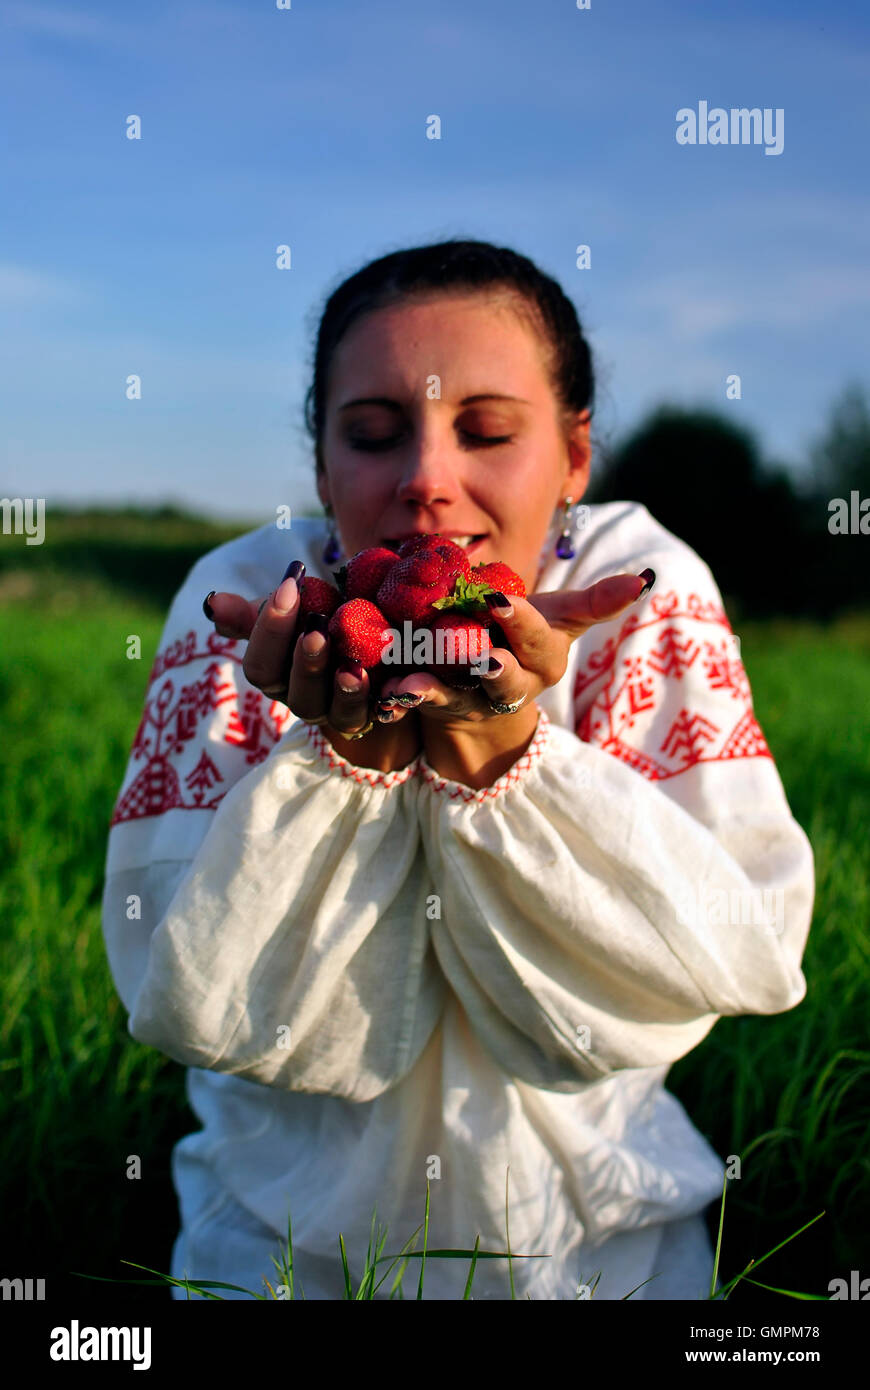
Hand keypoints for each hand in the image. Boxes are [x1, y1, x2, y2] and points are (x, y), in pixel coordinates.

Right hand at [203, 567, 420, 771]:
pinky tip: (382, 676)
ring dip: (341, 689)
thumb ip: (253, 611)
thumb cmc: (323, 617)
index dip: (270, 631)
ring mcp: (338, 712)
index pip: (260, 667)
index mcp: (277, 675)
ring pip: (333, 713)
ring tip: (350, 665)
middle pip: (295, 694)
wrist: (376, 636)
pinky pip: (372, 716)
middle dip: (304, 662)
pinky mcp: (375, 714)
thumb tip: (212, 604)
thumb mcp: (291, 610)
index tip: (288, 588)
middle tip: (316, 630)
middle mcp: (303, 699)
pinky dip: (375, 698)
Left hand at [375, 570, 654, 787]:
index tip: (500, 602)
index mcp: (544, 656)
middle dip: (491, 666)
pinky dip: (404, 696)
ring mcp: (474, 701)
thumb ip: (595, 602)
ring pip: (457, 696)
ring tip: (415, 682)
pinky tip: (387, 689)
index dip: (522, 624)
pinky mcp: (439, 709)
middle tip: (474, 654)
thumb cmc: (521, 640)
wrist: (485, 693)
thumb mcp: (557, 618)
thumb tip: (647, 578)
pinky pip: (420, 703)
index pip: (538, 638)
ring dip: (437, 688)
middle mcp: (513, 684)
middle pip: (505, 677)